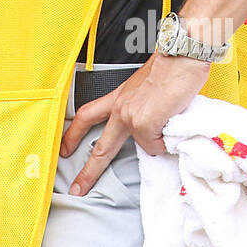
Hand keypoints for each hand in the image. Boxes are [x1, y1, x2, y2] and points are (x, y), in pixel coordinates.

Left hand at [59, 52, 208, 194]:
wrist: (180, 57)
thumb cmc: (169, 69)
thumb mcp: (145, 89)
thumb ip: (140, 109)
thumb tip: (148, 132)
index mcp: (118, 98)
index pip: (87, 115)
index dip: (74, 133)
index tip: (66, 148)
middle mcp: (120, 108)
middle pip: (101, 147)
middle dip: (89, 171)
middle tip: (77, 189)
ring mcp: (131, 117)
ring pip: (145, 146)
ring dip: (159, 140)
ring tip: (170, 117)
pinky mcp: (145, 124)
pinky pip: (159, 145)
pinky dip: (169, 138)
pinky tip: (173, 119)